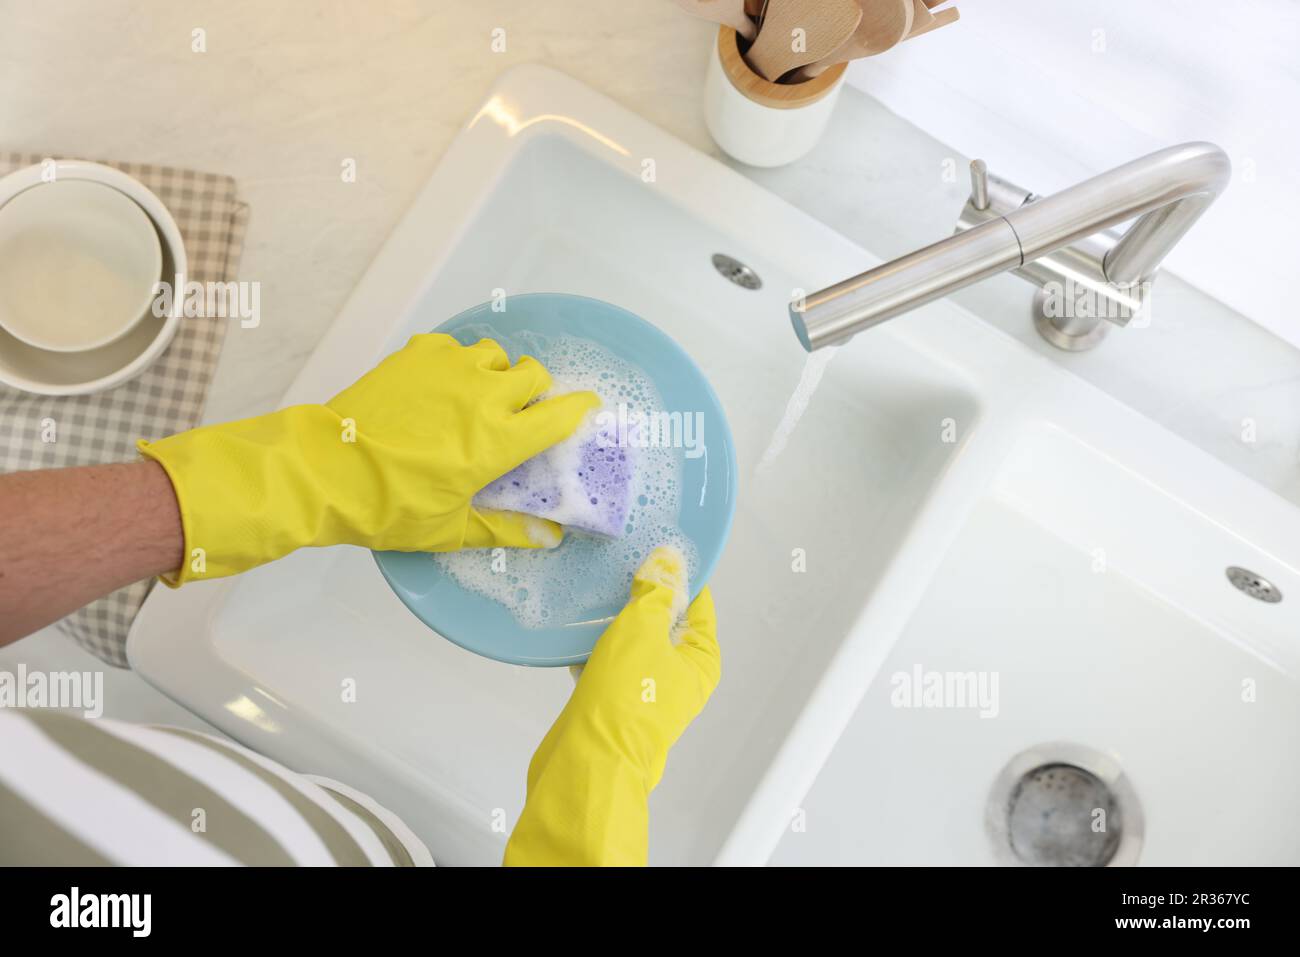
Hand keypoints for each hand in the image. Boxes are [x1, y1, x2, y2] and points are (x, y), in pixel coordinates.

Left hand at [138, 334, 597, 583]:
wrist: (324, 471)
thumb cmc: (390, 508)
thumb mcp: (450, 529)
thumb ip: (505, 530)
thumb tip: (550, 537)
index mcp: (498, 441)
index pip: (561, 415)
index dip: (580, 411)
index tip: (584, 411)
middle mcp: (483, 396)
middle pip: (535, 374)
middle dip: (536, 391)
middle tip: (519, 412)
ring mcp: (450, 370)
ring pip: (495, 354)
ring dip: (496, 372)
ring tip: (477, 395)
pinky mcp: (418, 355)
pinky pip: (454, 347)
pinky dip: (456, 363)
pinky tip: (440, 386)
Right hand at [504, 546, 720, 865]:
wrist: (587, 759)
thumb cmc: (625, 694)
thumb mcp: (643, 629)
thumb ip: (657, 591)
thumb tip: (668, 560)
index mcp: (701, 661)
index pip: (698, 602)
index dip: (679, 572)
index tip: (655, 545)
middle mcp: (681, 678)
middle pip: (665, 620)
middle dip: (643, 595)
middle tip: (619, 563)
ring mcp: (647, 692)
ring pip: (634, 642)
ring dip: (615, 621)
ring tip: (594, 592)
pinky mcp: (615, 702)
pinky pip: (609, 663)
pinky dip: (596, 647)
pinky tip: (575, 631)